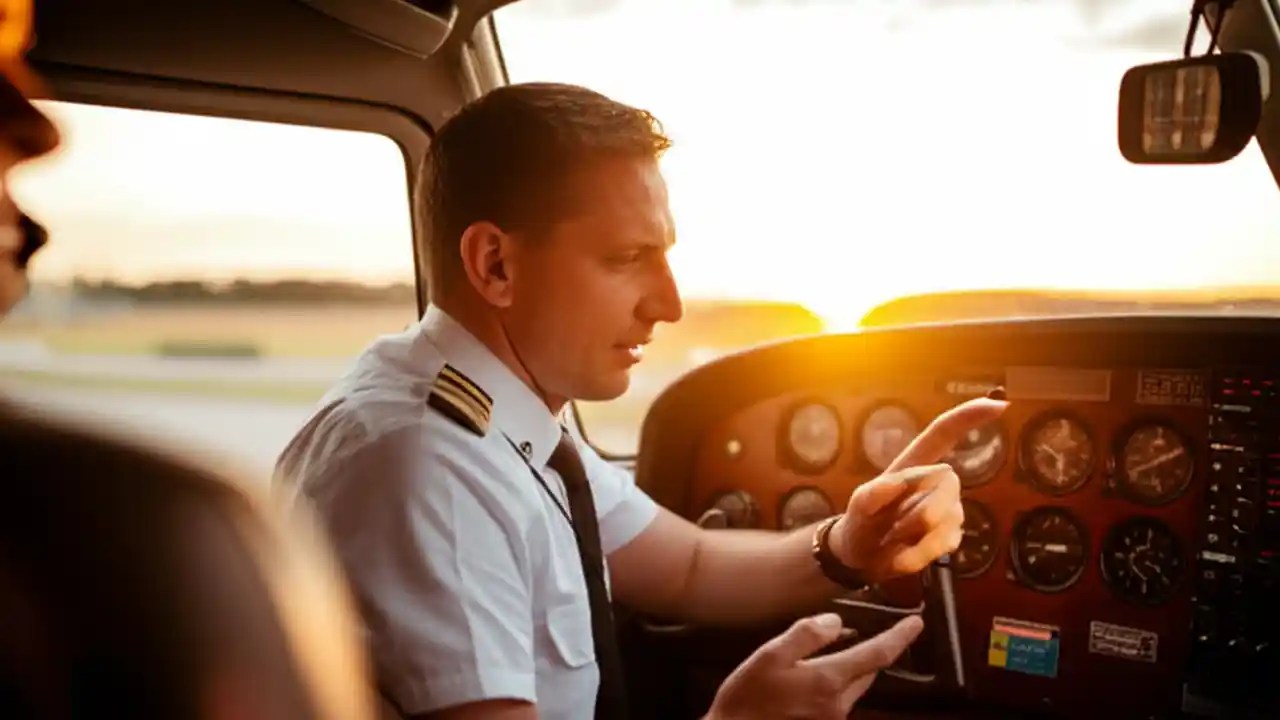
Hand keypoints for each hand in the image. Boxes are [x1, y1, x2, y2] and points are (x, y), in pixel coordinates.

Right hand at [704, 612, 923, 719]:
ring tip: (814, 662)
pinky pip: (836, 702)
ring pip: (851, 688)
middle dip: (866, 653)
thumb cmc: (747, 698)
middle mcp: (838, 705)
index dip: (900, 637)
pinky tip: (803, 686)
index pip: (877, 654)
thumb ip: (806, 635)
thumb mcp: (770, 655)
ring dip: (844, 671)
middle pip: (866, 672)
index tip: (917, 622)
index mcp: (829, 681)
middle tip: (849, 636)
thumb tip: (836, 621)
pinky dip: (830, 687)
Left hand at [832, 397, 1008, 581]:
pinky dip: (919, 554)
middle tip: (893, 527)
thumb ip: (874, 493)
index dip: (969, 418)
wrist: (861, 558)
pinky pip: (945, 543)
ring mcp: (947, 509)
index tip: (999, 405)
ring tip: (893, 539)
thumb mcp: (858, 506)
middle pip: (951, 482)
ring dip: (917, 536)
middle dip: (924, 509)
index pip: (942, 434)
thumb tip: (899, 480)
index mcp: (913, 465)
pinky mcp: (951, 535)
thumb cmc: (860, 521)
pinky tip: (902, 554)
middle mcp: (936, 482)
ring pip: (949, 517)